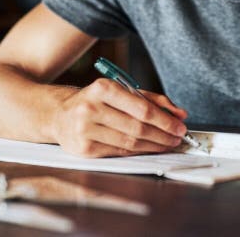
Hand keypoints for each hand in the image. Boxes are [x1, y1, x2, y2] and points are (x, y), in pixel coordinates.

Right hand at [52, 78, 188, 157]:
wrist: (59, 115)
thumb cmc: (95, 101)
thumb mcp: (120, 91)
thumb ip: (151, 99)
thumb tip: (179, 113)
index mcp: (102, 88)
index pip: (141, 108)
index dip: (165, 120)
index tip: (180, 125)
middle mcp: (91, 107)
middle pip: (137, 127)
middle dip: (163, 134)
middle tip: (178, 137)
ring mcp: (85, 130)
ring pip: (129, 142)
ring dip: (154, 145)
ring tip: (168, 144)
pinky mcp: (84, 149)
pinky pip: (118, 152)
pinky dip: (138, 152)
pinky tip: (149, 149)